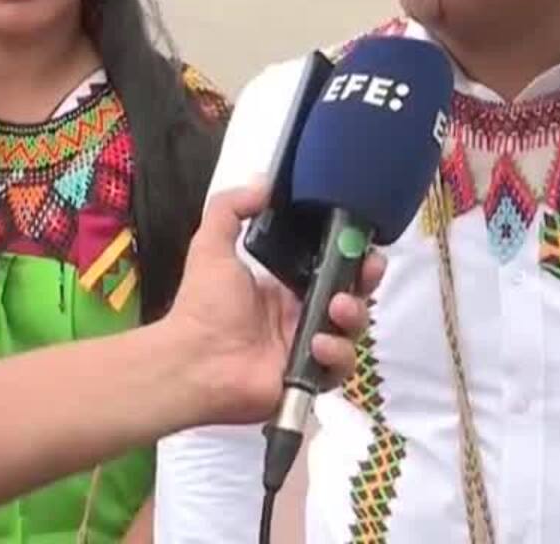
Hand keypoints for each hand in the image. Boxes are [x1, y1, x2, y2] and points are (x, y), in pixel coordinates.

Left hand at [161, 180, 385, 426]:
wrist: (192, 361)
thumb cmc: (202, 308)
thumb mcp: (211, 247)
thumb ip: (231, 208)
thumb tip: (262, 183)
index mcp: (287, 286)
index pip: (333, 266)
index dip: (352, 255)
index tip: (361, 243)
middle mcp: (303, 315)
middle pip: (354, 295)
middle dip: (366, 280)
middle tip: (367, 270)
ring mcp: (310, 347)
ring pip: (354, 330)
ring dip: (355, 314)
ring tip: (337, 308)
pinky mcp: (312, 377)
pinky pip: (341, 367)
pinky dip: (338, 353)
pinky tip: (319, 344)